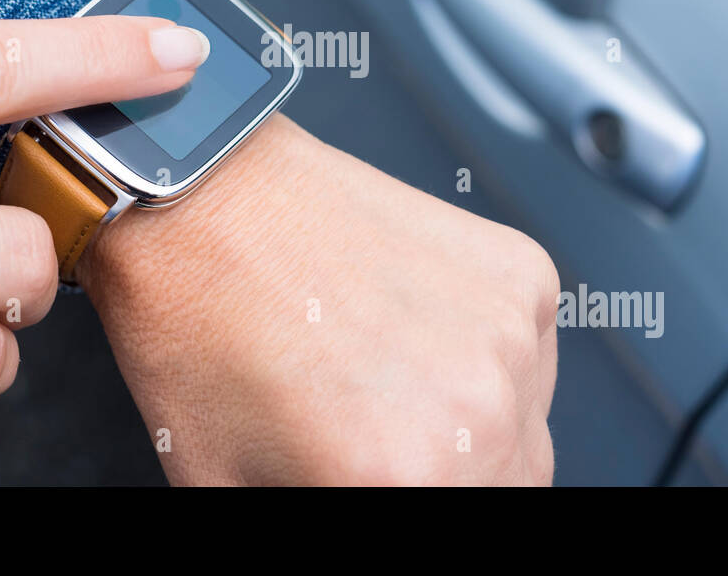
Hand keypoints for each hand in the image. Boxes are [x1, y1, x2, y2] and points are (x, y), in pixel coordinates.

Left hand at [82, 115, 559, 484]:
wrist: (202, 205)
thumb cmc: (198, 333)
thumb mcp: (229, 486)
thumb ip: (311, 514)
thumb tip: (370, 497)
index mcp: (408, 478)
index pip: (457, 521)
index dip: (398, 495)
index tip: (376, 480)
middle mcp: (476, 410)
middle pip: (510, 487)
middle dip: (448, 479)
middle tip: (378, 444)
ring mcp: (507, 334)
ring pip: (525, 425)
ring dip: (472, 420)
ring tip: (384, 379)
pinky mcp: (521, 274)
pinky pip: (529, 348)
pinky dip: (482, 350)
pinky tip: (406, 325)